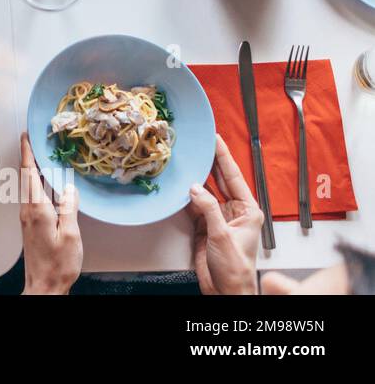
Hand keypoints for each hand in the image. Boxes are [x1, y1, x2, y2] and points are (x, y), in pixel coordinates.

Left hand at [19, 132, 81, 293]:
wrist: (44, 285)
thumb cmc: (58, 264)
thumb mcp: (71, 234)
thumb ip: (70, 207)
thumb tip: (70, 187)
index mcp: (37, 209)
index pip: (30, 173)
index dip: (28, 153)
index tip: (26, 136)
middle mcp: (28, 210)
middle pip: (27, 177)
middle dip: (31, 157)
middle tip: (36, 140)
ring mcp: (28, 218)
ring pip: (30, 187)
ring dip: (36, 170)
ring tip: (44, 156)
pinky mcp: (31, 225)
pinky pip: (34, 197)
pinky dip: (40, 185)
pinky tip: (49, 184)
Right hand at [186, 134, 262, 294]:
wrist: (225, 289)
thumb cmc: (235, 268)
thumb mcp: (222, 235)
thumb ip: (208, 209)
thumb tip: (195, 189)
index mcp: (248, 210)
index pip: (234, 176)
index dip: (224, 156)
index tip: (216, 140)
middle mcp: (234, 210)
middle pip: (219, 179)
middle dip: (210, 161)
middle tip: (199, 143)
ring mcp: (218, 217)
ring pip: (204, 190)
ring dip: (195, 177)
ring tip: (187, 159)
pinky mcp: (204, 225)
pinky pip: (193, 204)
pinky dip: (185, 195)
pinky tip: (180, 184)